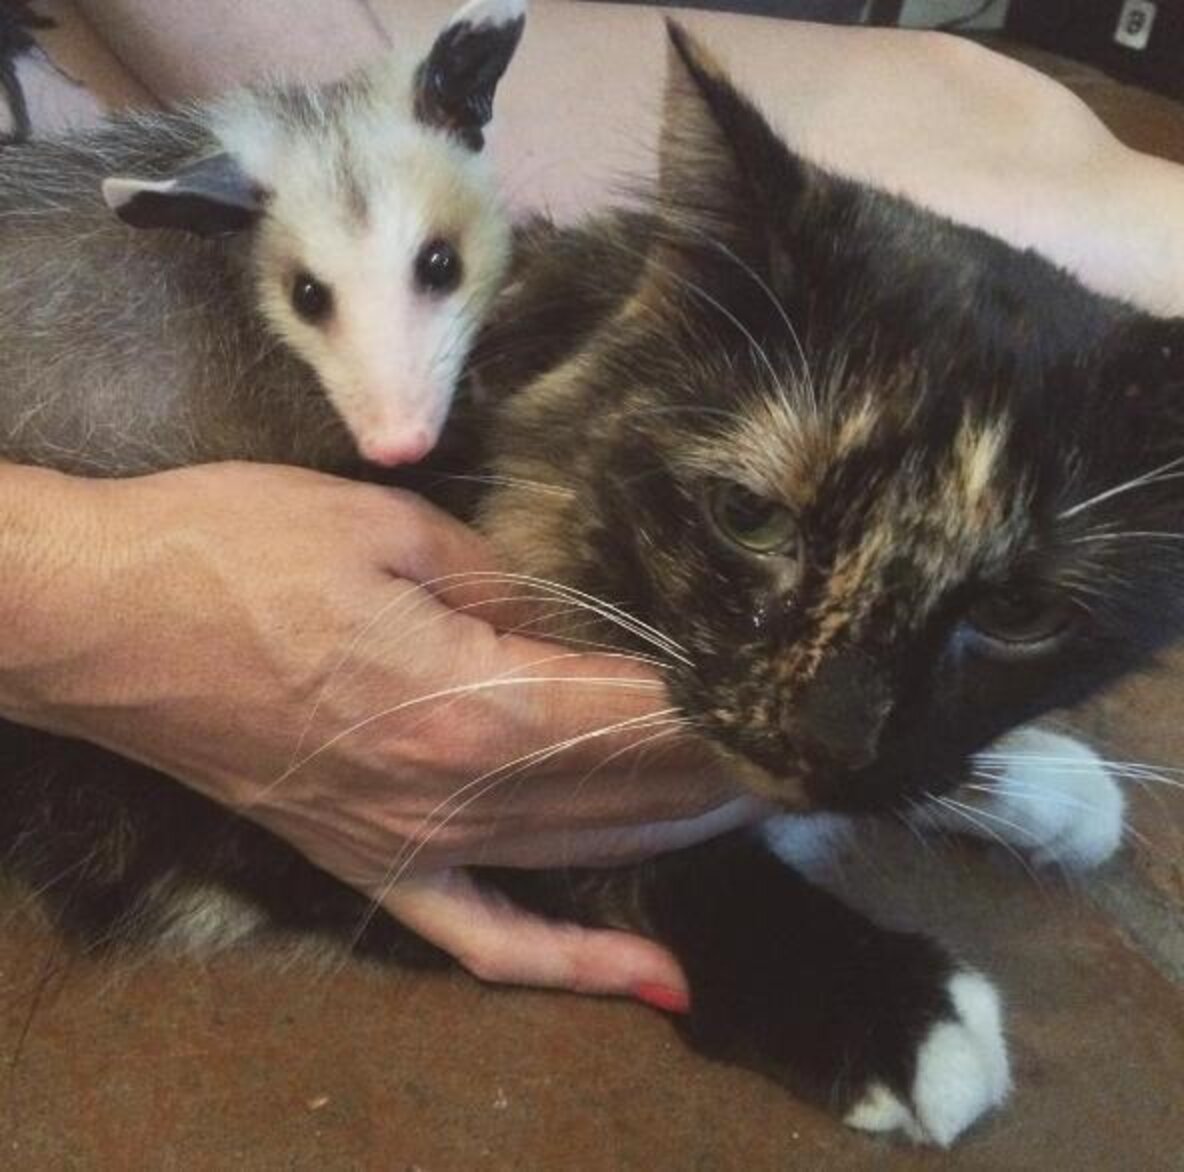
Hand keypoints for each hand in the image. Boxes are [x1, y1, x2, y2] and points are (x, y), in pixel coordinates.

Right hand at [0, 461, 762, 1001]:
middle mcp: (453, 793)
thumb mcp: (389, 532)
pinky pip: (487, 938)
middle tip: (803, 741)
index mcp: (464, 701)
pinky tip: (654, 982)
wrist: (104, 618)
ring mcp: (412, 843)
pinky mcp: (372, 863)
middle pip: (628, 790)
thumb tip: (576, 620)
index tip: (791, 692)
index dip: (721, 705)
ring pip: (588, 856)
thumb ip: (505, 583)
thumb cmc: (235, 552)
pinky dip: (573, 965)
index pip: (635, 713)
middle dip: (727, 765)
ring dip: (686, 836)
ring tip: (765, 808)